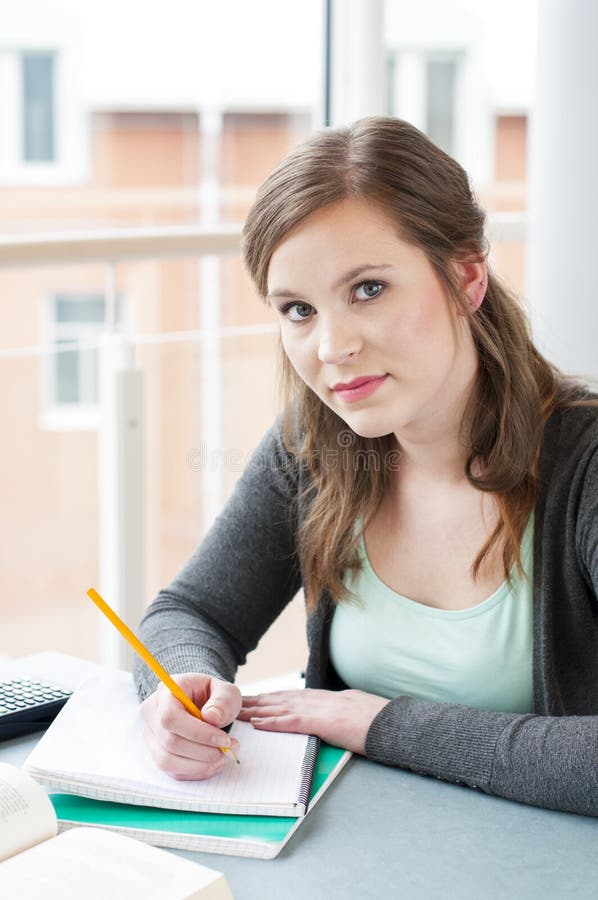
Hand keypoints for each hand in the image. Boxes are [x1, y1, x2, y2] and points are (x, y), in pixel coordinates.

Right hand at [140, 673, 241, 780]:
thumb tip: (212, 718)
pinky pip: (173, 771)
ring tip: (224, 755)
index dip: (197, 733)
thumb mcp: (226, 691)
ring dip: (200, 765)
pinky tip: (214, 762)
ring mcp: (151, 736)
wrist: (205, 704)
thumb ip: (223, 701)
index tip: (224, 739)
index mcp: (166, 691)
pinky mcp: (158, 754)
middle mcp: (152, 713)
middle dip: (204, 751)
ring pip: (168, 761)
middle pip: (170, 741)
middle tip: (229, 747)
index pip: (170, 716)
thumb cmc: (214, 696)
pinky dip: (197, 771)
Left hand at [238, 688, 389, 754]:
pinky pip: (291, 721)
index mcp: (318, 698)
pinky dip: (272, 721)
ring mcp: (316, 709)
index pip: (283, 696)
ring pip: (277, 707)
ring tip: (232, 712)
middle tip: (227, 704)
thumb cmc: (369, 720)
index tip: (244, 699)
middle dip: (250, 702)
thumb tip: (316, 720)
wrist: (387, 720)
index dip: (262, 698)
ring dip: (253, 710)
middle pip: (274, 699)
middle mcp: (312, 699)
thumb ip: (327, 714)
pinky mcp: (321, 721)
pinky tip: (257, 723)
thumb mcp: (343, 714)